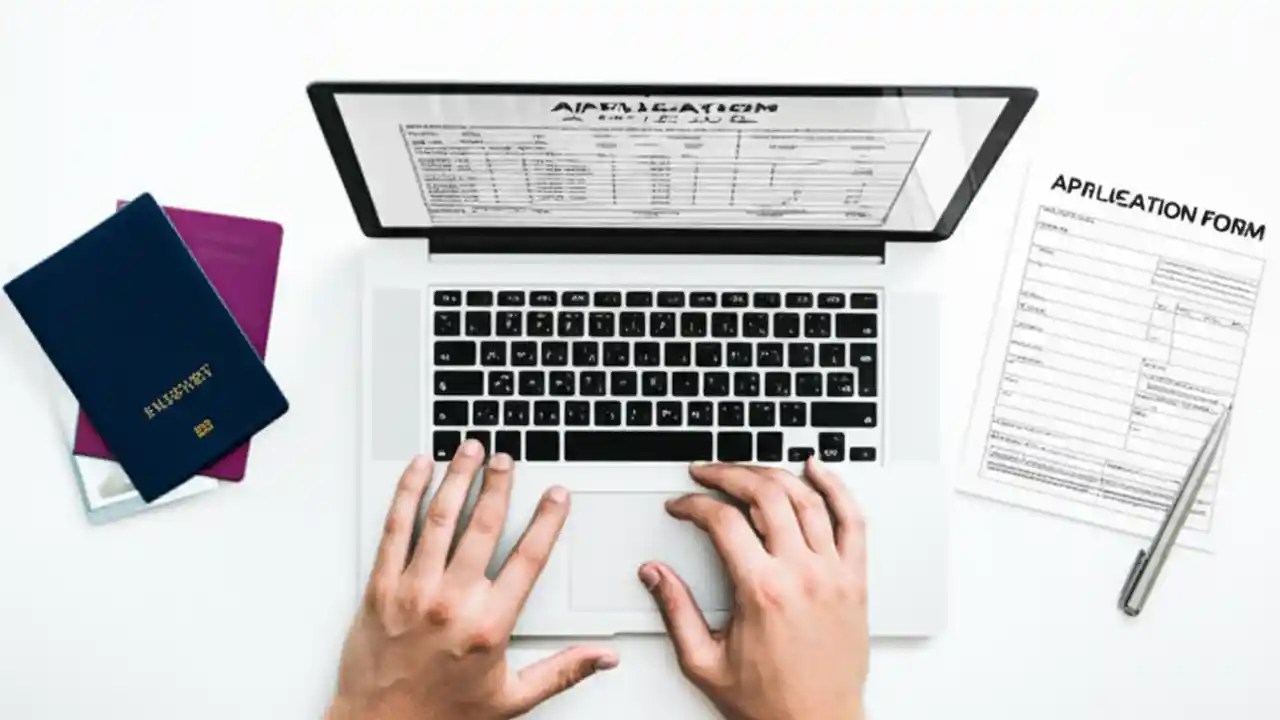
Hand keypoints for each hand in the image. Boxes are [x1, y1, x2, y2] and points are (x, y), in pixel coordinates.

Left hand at [328, 441, 616, 719]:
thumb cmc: (441, 716)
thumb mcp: (512, 698)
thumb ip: (562, 671)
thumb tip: (604, 658)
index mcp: (489, 625)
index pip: (528, 558)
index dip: (546, 521)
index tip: (556, 495)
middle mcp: (452, 602)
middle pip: (483, 526)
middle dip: (499, 484)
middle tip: (506, 458)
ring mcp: (413, 591)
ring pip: (439, 519)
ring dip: (456, 478)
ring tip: (468, 450)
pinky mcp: (380, 588)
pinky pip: (394, 530)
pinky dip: (406, 495)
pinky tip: (417, 470)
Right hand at [640, 458, 867, 719]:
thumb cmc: (769, 702)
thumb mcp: (704, 662)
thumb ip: (675, 611)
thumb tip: (654, 574)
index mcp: (762, 591)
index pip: (723, 521)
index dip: (694, 505)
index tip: (681, 506)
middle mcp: (801, 574)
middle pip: (765, 495)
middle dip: (728, 474)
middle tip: (707, 474)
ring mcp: (833, 573)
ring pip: (806, 499)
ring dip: (774, 473)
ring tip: (748, 468)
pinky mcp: (855, 580)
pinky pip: (852, 520)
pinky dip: (837, 487)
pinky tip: (818, 471)